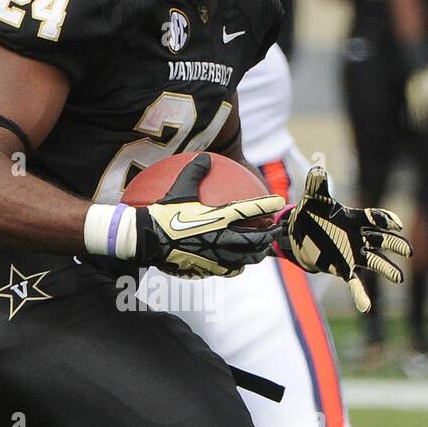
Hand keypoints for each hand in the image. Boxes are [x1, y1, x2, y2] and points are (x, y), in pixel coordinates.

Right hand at [135, 154, 283, 277]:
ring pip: (247, 257)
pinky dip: (238, 266)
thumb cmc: (163, 213)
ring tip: (262, 249)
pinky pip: (230, 270)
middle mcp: (223, 238)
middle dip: (269, 235)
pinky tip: (237, 264)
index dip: (268, 205)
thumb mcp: (180, 188)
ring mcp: (217, 256)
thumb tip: (206, 157)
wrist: (148, 241)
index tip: (279, 201)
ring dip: (258, 252)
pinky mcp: (209, 269)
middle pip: (256, 240)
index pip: (251, 210)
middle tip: (275, 230)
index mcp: (219, 217)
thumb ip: (195, 171)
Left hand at [275, 165, 410, 311]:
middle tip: (409, 250)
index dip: (385, 221)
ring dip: (387, 269)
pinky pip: (355, 283)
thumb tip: (317, 164)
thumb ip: (317, 184)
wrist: (298, 234)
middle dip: (394, 245)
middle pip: (381, 240)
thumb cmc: (311, 213)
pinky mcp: (344, 268)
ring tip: (399, 278)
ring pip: (375, 261)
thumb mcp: (312, 198)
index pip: (374, 218)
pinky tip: (366, 307)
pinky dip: (361, 295)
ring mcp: (353, 253)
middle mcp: (358, 237)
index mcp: (354, 218)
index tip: (396, 224)